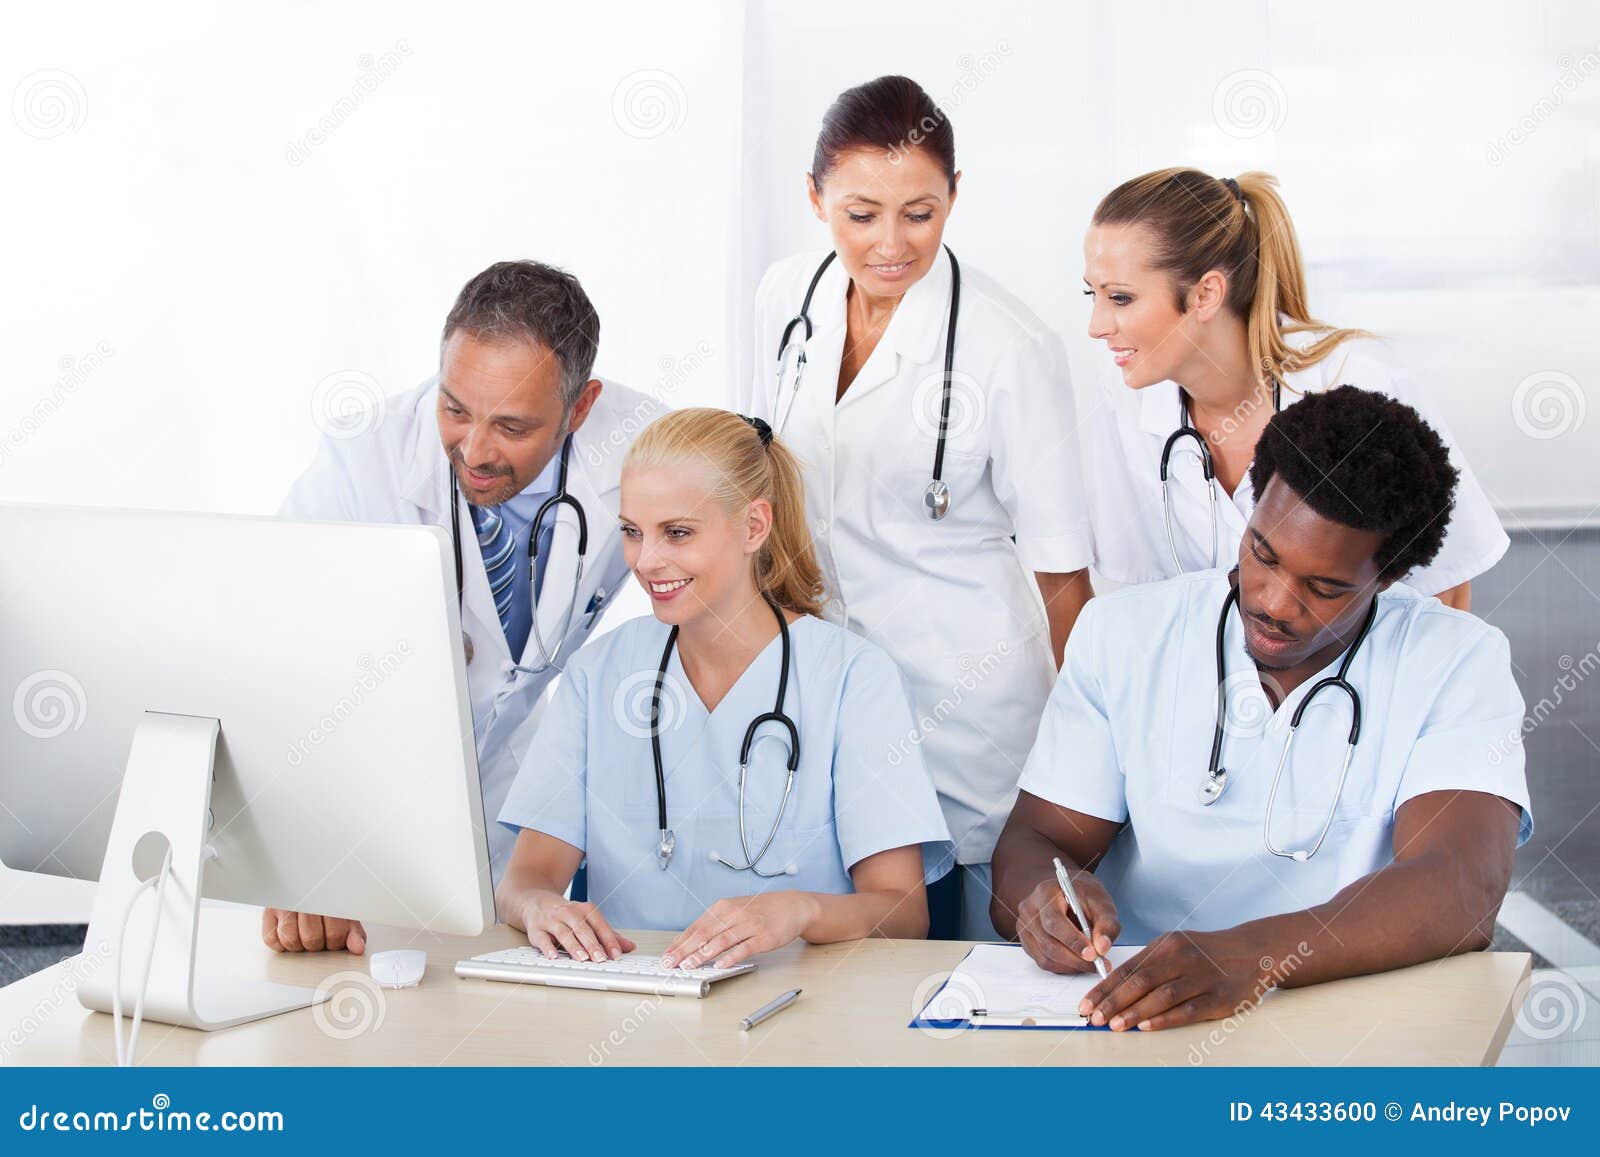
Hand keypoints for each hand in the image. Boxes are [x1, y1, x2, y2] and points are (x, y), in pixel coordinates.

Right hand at [262, 909, 365, 953]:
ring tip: (305, 935)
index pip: (335, 934)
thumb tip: (357, 949)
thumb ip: (353, 931)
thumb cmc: (328, 899)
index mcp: (329, 899)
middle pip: (311, 939)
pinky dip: (281, 943)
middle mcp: (304, 900)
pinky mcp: (268, 912)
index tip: (336, 937)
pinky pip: (271, 939)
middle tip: (321, 936)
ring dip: (299, 945)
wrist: (305, 876)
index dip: (337, 942)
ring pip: (291, 940)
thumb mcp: (345, 912)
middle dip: (318, 944)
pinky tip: (291, 933)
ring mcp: (284, 905)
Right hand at [518, 892, 635, 961]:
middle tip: (600, 959)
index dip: (609, 940)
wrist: (536, 901)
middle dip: (592, 944)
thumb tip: (629, 946)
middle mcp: (568, 913)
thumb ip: (607, 934)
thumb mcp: (587, 920)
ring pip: (564, 933)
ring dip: (573, 946)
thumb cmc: (566, 914)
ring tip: (582, 958)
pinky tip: (554, 956)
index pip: (599, 924)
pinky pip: (542, 939)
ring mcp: (551, 920)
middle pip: (582, 928)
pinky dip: (548, 948)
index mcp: (584, 910)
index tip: (616, 954)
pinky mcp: (536, 929)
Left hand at [661, 892, 820, 969]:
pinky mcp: (764, 937)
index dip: (679, 943)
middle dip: (684, 950)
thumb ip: (714, 925)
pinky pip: (744, 948)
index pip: (695, 927)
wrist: (793, 906)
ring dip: (703, 954)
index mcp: (723, 907)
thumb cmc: (760, 910)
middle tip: (671, 963)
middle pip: (704, 933)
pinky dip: (731, 957)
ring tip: (689, 966)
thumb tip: (690, 943)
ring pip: (721, 941)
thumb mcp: (734, 910)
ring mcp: (749, 925)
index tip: (666, 956)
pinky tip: (720, 965)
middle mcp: (734, 914)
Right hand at [1014, 871, 1118, 973]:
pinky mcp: (1027, 941)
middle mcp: (1029, 909)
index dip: (1073, 940)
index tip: (1093, 954)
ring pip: (1045, 956)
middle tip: (1099, 964)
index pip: (1054, 921)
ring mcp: (1025, 926)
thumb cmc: (1085, 896)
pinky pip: (1043, 962)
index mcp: (1046, 892)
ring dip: (1071, 966)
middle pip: (1048, 942)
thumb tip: (1102, 948)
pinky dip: (1064, 967)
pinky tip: (1078, 961)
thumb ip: (1106, 923)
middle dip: (1075, 959)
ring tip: (1092, 963)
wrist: (1069, 893)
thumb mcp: (1102, 902)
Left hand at [1080, 928, 1270, 1030]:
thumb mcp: (1177, 946)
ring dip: (1135, 1012)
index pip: (1128, 968)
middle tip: (1094, 1017)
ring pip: (1161, 996)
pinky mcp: (1218, 998)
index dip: (1105, 988)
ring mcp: (1201, 978)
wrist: (1254, 951)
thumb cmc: (1207, 953)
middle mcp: (1182, 958)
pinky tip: (1146, 1026)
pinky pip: (1187, 1010)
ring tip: (1115, 1025)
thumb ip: (1149, 964)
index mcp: (1167, 945)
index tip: (1087, 1003)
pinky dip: (1164, 1018)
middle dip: (1114, 1001)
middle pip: (1141, 981)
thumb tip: (1115, 989)